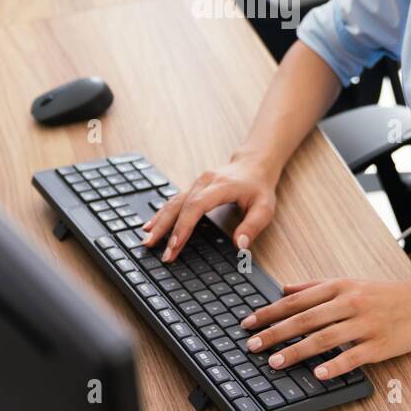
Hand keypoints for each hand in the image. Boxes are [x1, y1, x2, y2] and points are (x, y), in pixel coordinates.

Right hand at [141, 156, 277, 261]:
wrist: (253, 164)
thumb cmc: (259, 188)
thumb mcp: (264, 208)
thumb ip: (252, 227)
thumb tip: (239, 246)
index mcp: (221, 186)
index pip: (196, 206)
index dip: (183, 226)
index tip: (174, 245)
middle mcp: (204, 182)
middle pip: (179, 204)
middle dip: (164, 227)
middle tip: (152, 246)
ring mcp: (196, 183)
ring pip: (173, 202)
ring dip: (159, 221)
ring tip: (146, 239)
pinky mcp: (193, 187)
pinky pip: (174, 201)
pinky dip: (162, 214)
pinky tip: (151, 226)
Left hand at [241, 278, 410, 379]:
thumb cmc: (387, 295)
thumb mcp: (351, 283)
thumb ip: (316, 286)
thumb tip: (283, 288)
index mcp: (341, 286)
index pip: (297, 300)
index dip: (270, 311)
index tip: (248, 322)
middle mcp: (351, 302)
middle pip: (305, 319)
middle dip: (275, 332)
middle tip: (252, 344)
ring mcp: (365, 324)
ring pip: (325, 338)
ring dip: (297, 351)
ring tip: (275, 361)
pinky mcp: (380, 344)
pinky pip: (353, 356)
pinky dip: (334, 365)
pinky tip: (317, 373)